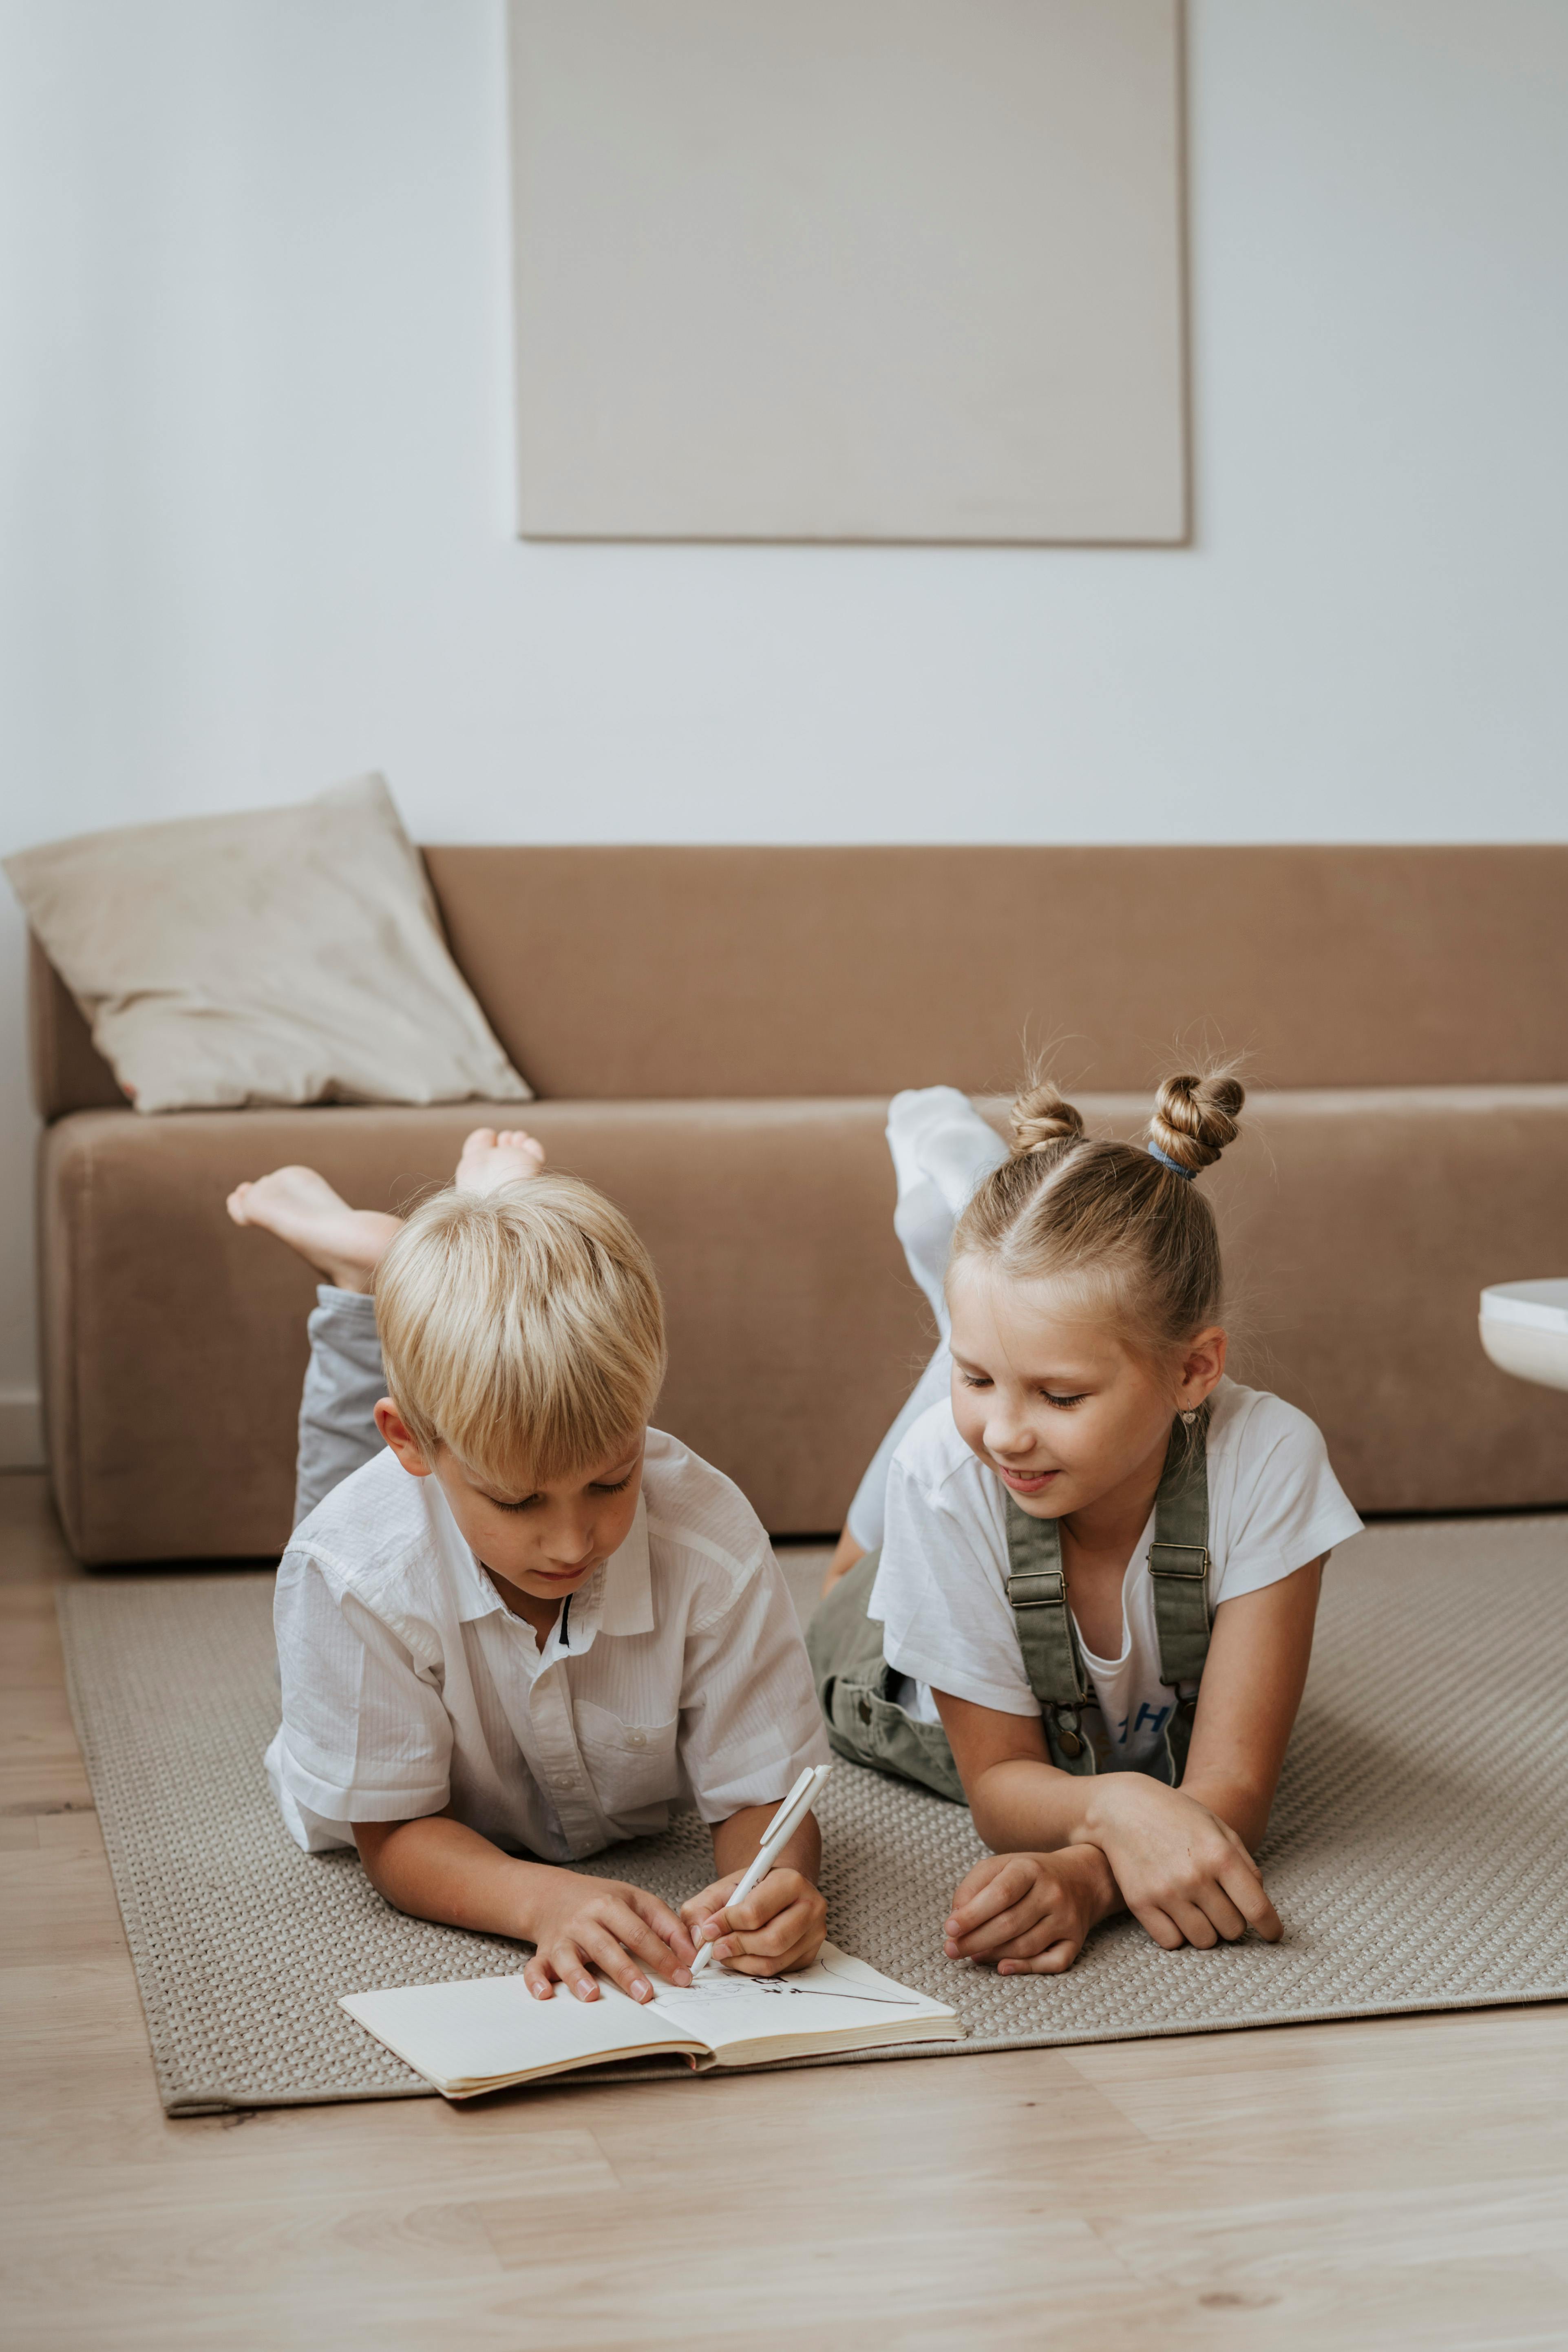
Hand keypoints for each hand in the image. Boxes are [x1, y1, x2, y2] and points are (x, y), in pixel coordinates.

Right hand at [520, 1871, 696, 2003]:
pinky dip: (537, 1981)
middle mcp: (585, 1921)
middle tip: (646, 1995)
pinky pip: (535, 1968)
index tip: (682, 1976)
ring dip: (579, 1976)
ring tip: (592, 1995)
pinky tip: (546, 1993)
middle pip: (607, 1946)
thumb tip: (692, 1951)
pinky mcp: (543, 1953)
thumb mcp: (636, 1901)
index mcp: (610, 1905)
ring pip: (568, 1957)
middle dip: (627, 1971)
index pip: (640, 1932)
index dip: (663, 1955)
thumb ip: (665, 1923)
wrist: (553, 1895)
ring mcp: (562, 1938)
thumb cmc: (602, 1901)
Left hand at [680, 1867, 826, 1976]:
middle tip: (716, 1948)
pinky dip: (754, 1967)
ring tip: (725, 1952)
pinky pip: (779, 1970)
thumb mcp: (721, 1889)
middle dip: (737, 1947)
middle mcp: (810, 1906)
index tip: (709, 1930)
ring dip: (742, 1961)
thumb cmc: (749, 1890)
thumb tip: (700, 1938)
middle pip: (772, 1940)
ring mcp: (814, 1933)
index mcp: (791, 1881)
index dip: (728, 1924)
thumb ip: (702, 1909)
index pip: (756, 1911)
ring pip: (775, 1960)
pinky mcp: (810, 1954)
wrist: (775, 1891)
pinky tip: (741, 1955)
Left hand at [943, 1847, 1107, 1974]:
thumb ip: (973, 1887)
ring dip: (994, 1954)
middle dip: (975, 1941)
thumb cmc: (1030, 1874)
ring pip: (1026, 1946)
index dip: (972, 1914)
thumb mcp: (1000, 1866)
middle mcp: (1052, 1893)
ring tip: (972, 1955)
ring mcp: (1067, 1919)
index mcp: (1030, 1869)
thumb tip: (957, 1918)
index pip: (1000, 1894)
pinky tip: (1003, 1967)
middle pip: (1009, 1924)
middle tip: (952, 1950)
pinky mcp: (1076, 1941)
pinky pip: (1052, 1963)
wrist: (1081, 1878)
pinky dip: (1026, 1968)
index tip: (949, 1928)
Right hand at [1084, 1777, 1281, 1950]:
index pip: (1257, 1909)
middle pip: (1233, 1929)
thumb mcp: (1218, 1828)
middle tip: (1222, 1905)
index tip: (1273, 1935)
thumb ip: (1245, 1865)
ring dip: (1207, 1930)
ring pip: (1205, 1940)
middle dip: (1233, 1921)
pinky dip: (1178, 1933)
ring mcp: (1166, 1892)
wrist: (1122, 1807)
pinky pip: (1172, 1942)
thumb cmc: (1177, 1816)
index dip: (1270, 1928)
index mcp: (1220, 1855)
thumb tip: (1259, 1906)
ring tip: (1198, 1908)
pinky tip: (1176, 1912)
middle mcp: (1194, 1876)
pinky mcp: (1141, 1904)